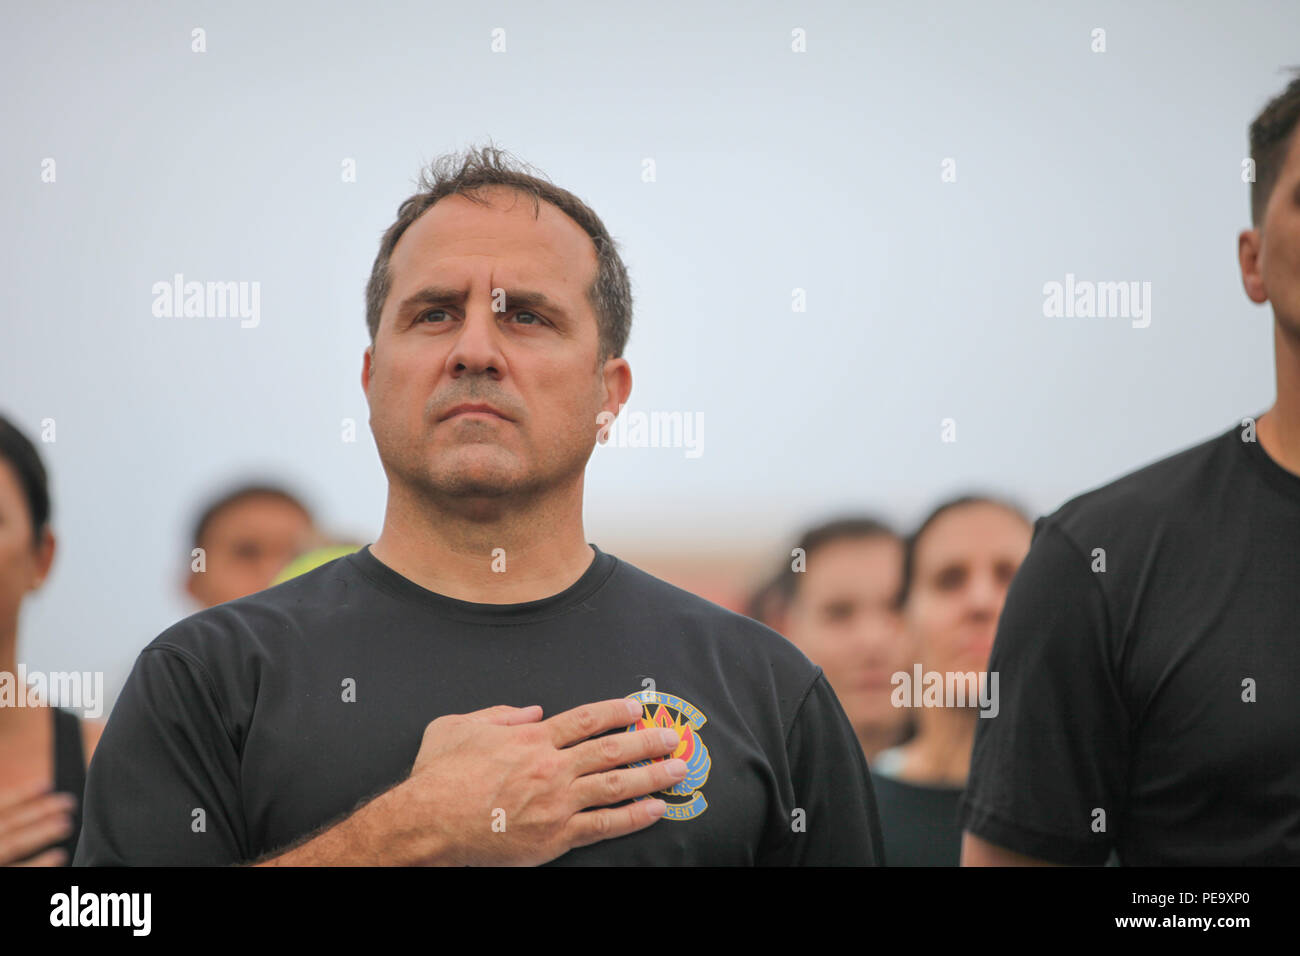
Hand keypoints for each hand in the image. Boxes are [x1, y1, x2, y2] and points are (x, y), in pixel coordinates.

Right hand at [0, 782, 76, 865]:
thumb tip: (24, 799)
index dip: (19, 795)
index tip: (46, 784)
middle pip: (7, 825)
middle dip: (39, 811)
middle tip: (69, 802)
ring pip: (12, 845)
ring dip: (41, 833)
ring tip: (67, 824)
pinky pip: (17, 873)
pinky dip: (38, 864)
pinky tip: (59, 856)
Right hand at [400, 698, 687, 865]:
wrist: (426, 823)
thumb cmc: (438, 775)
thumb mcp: (458, 726)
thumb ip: (499, 713)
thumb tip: (532, 712)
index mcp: (531, 738)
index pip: (586, 720)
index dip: (616, 712)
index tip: (637, 708)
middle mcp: (550, 767)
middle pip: (611, 750)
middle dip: (647, 741)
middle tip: (672, 736)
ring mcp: (556, 803)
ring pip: (615, 786)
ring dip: (652, 776)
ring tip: (678, 769)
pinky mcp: (554, 836)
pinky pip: (604, 826)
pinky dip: (633, 817)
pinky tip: (655, 810)